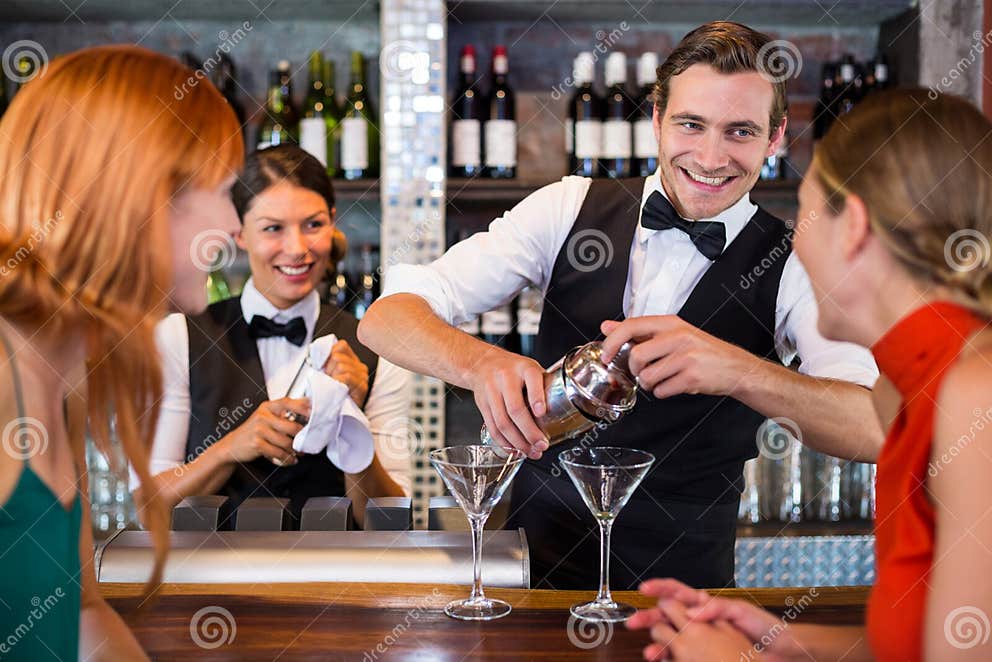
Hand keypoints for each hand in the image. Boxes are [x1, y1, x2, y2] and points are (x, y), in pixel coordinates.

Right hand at [218, 398, 310, 465]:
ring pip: (286, 442)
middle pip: (292, 426)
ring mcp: (259, 429)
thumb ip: (283, 414)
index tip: (313, 413)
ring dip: (294, 450)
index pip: (288, 402)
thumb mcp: (266, 417)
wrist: (233, 445)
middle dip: (302, 437)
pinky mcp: (257, 443)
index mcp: (268, 407)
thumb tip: (306, 409)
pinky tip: (289, 459)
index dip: (302, 407)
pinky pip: (278, 453)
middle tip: (306, 442)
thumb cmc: (254, 431)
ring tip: (298, 453)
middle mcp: (263, 416)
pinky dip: (286, 458)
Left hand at [322, 339, 368, 404]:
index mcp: (352, 361)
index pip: (341, 346)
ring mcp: (362, 377)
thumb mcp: (328, 375)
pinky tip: (337, 389)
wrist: (341, 417)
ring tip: (333, 386)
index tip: (322, 366)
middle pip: (338, 356)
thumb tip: (317, 349)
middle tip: (328, 381)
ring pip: (341, 365)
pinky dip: (338, 382)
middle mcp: (359, 367)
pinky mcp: (362, 387)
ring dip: (332, 377)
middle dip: (328, 368)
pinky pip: (347, 377)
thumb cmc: (334, 396)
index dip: (328, 354)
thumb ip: (326, 361)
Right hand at [467, 347, 548, 458]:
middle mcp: (506, 378)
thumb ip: (543, 386)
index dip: (536, 397)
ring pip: (502, 422)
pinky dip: (504, 442)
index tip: (542, 413)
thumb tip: (563, 412)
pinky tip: (515, 450)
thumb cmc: (513, 368)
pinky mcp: (482, 405)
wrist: (482, 363)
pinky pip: (492, 427)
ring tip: (531, 452)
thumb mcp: (531, 368)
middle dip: (529, 431)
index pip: (531, 380)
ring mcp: (491, 391)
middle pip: (515, 409)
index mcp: (524, 367)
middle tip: (542, 445)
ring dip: (518, 442)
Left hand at [600, 316, 758, 398]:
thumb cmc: (702, 350)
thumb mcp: (672, 333)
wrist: (735, 367)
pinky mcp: (692, 377)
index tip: (605, 354)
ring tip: (662, 379)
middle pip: (637, 356)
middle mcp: (678, 336)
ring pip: (648, 377)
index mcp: (671, 323)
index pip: (631, 326)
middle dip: (635, 370)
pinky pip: (662, 391)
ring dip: (649, 384)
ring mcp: (686, 357)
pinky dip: (663, 392)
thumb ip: (639, 331)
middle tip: (644, 371)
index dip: (612, 342)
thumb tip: (606, 326)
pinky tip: (674, 385)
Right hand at [638, 599, 755, 661]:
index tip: (645, 589)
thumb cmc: (764, 627)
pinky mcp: (704, 655)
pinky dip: (670, 657)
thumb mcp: (741, 611)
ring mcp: (701, 638)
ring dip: (658, 643)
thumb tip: (692, 609)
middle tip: (633, 623)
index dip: (659, 588)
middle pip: (667, 615)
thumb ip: (716, 608)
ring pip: (671, 638)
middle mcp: (700, 620)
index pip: (677, 592)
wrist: (780, 652)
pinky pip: (682, 654)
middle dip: (648, 618)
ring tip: (651, 652)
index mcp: (707, 604)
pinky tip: (665, 661)